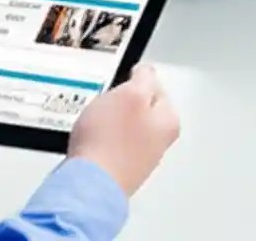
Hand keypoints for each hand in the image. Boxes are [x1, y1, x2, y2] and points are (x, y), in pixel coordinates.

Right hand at [68, 63, 180, 196]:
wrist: (88, 184)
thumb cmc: (110, 142)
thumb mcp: (131, 94)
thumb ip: (144, 77)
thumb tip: (147, 71)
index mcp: (168, 122)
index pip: (156, 87)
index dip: (136, 78)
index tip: (125, 78)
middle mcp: (158, 142)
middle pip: (139, 108)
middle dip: (120, 102)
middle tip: (107, 104)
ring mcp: (137, 157)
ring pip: (121, 126)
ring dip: (106, 121)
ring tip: (95, 125)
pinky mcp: (116, 168)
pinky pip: (107, 143)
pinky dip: (96, 139)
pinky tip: (89, 141)